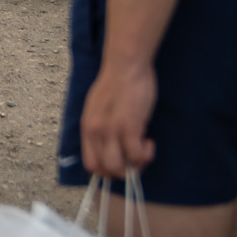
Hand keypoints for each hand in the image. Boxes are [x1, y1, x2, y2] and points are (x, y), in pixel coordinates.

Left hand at [79, 58, 157, 177]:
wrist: (126, 64)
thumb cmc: (118, 82)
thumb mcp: (100, 108)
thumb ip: (101, 127)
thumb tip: (111, 147)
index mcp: (87, 127)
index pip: (90, 164)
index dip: (107, 170)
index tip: (122, 162)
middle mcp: (95, 131)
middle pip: (104, 170)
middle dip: (123, 171)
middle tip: (137, 158)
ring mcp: (110, 130)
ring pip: (118, 168)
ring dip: (135, 165)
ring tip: (144, 150)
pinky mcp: (128, 126)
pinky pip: (136, 155)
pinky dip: (145, 154)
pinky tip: (149, 141)